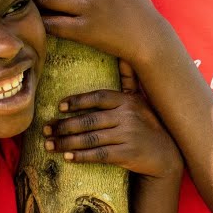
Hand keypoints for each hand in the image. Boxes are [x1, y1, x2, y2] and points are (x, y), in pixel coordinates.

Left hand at [43, 62, 181, 179]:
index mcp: (127, 101)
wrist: (166, 153)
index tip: (60, 106)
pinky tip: (68, 157)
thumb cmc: (148, 124)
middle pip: (89, 120)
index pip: (98, 97)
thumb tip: (123, 55)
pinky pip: (100, 155)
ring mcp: (127, 136)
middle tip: (46, 129)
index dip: (78, 101)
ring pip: (90, 138)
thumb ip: (128, 80)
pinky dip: (82, 157)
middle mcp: (127, 116)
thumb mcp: (140, 100)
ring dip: (66, 142)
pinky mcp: (127, 154)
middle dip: (64, 125)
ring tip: (49, 145)